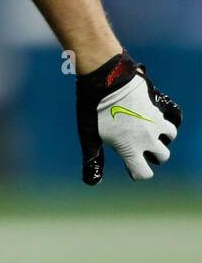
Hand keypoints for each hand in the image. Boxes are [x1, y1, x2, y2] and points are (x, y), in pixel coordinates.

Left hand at [76, 50, 181, 184]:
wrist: (106, 80)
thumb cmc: (94, 109)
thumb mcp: (89, 136)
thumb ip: (94, 159)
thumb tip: (93, 182)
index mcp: (131, 149)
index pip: (144, 173)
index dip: (138, 171)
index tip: (130, 163)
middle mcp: (148, 138)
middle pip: (162, 156)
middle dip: (153, 155)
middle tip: (139, 146)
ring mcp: (155, 121)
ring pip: (170, 136)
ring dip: (162, 137)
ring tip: (147, 130)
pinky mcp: (159, 106)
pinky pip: (173, 117)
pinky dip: (168, 119)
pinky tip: (154, 116)